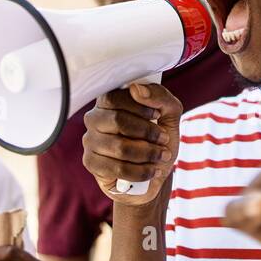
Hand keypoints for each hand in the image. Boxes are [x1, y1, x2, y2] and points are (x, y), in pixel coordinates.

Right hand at [82, 83, 181, 205]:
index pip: (114, 97)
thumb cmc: (159, 140)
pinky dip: (142, 171)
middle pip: (117, 120)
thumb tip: (137, 89)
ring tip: (161, 155)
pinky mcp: (92, 163)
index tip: (157, 114)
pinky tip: (152, 170)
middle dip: (147, 132)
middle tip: (163, 139)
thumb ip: (160, 97)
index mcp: (109, 102)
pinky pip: (119, 168)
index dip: (139, 107)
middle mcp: (95, 119)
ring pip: (120, 146)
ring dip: (149, 153)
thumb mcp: (169, 114)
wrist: (156, 171)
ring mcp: (90, 141)